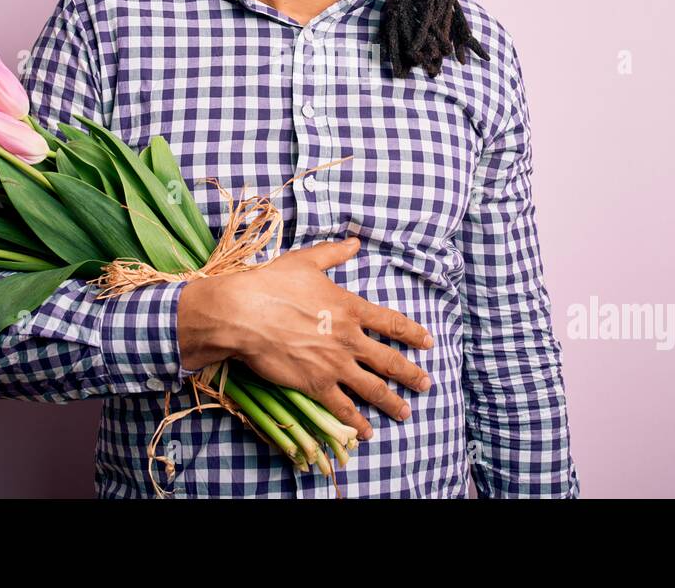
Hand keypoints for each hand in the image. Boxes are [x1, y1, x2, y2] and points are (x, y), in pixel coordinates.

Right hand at [177, 236, 434, 440]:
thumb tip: (355, 241)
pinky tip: (366, 433)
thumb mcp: (306, 262)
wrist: (246, 313)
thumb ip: (334, 253)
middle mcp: (350, 338)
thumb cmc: (274, 284)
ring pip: (373, 388)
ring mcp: (335, 363)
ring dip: (392, 402)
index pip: (391, 323)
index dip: (413, 333)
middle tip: (426, 384)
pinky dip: (356, 422)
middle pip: (390, 360)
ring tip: (405, 413)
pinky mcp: (316, 383)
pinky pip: (342, 407)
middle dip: (411, 375)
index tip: (428, 342)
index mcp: (350, 308)